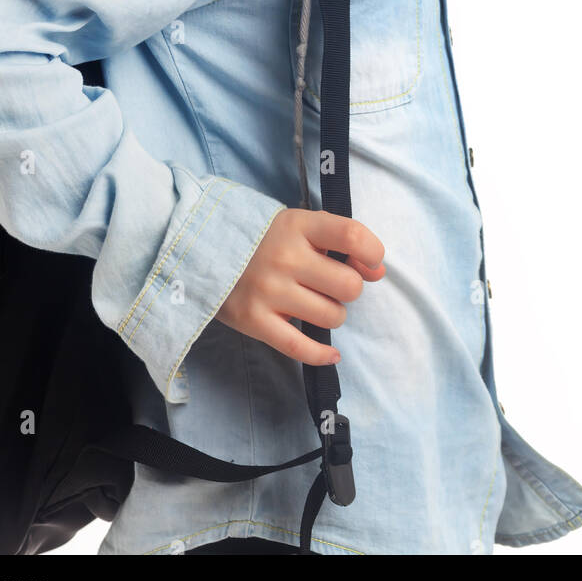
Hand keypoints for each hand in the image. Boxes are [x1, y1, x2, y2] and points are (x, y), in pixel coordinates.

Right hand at [215, 208, 385, 365]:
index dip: (371, 252)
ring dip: (332, 314)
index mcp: (298, 225)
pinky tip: (330, 353)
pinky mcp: (254, 320)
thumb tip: (378, 271)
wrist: (203, 249)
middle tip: (330, 285)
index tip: (369, 262)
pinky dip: (322, 355)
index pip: (351, 235)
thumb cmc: (264, 238)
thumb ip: (339, 240)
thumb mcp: (299, 226)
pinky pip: (300, 347)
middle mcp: (285, 257)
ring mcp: (269, 290)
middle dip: (348, 289)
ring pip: (332, 316)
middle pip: (348, 286)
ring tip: (313, 303)